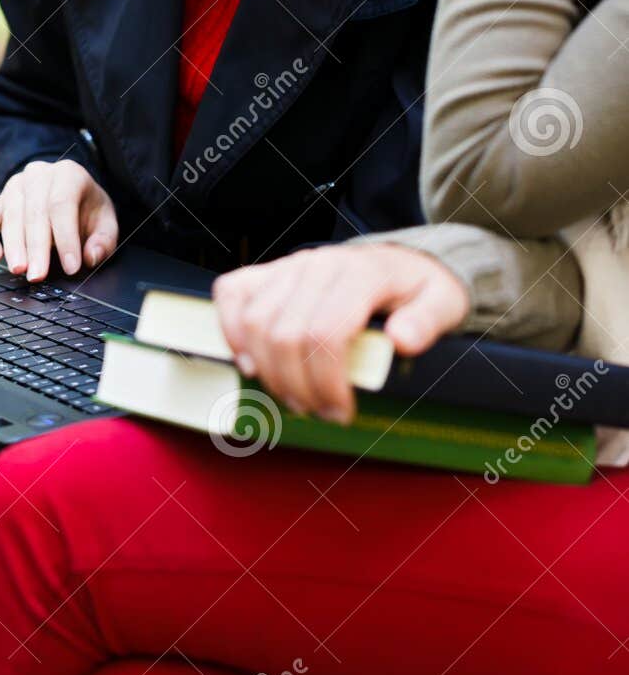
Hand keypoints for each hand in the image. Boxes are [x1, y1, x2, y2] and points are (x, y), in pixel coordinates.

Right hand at [0, 159, 118, 282]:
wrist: (69, 195)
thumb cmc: (86, 211)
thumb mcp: (105, 223)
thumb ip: (104, 241)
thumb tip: (90, 257)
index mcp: (68, 174)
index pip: (62, 204)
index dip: (66, 238)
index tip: (71, 267)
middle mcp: (38, 175)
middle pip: (34, 211)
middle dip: (37, 247)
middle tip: (39, 275)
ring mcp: (14, 186)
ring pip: (10, 215)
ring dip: (14, 245)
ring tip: (20, 270)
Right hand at [213, 244, 469, 425]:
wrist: (399, 261)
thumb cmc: (418, 289)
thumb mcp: (443, 303)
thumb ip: (427, 321)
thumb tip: (401, 341)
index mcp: (360, 274)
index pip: (326, 334)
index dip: (327, 382)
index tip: (342, 412)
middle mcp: (318, 264)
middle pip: (286, 334)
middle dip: (297, 386)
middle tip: (318, 412)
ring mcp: (289, 265)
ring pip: (255, 321)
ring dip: (267, 371)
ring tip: (292, 396)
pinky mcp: (269, 270)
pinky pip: (232, 294)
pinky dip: (231, 332)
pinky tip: (250, 362)